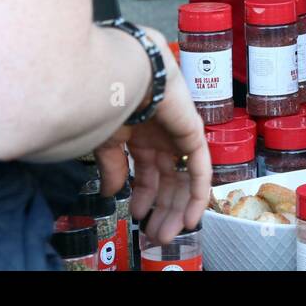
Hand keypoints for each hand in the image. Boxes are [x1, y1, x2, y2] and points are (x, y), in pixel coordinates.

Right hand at [95, 27, 210, 246]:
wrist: (120, 71)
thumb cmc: (106, 97)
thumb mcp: (104, 140)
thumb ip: (112, 167)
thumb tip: (112, 192)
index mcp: (139, 134)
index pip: (147, 171)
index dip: (143, 196)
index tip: (137, 217)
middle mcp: (160, 135)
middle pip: (167, 178)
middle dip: (161, 208)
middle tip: (156, 234)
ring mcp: (177, 133)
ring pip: (183, 179)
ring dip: (177, 209)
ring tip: (167, 233)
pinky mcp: (193, 132)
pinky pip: (200, 168)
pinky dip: (197, 194)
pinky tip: (191, 217)